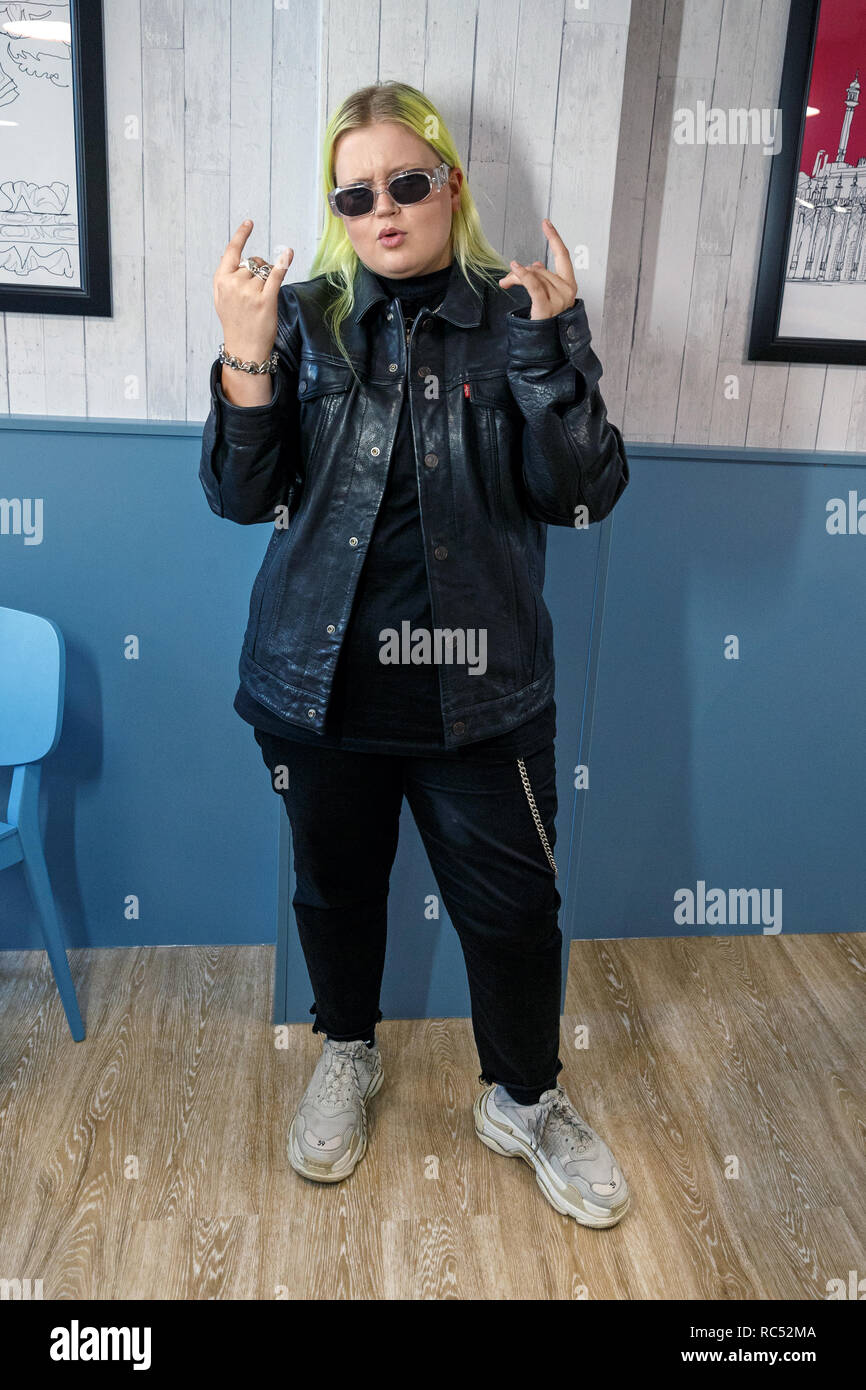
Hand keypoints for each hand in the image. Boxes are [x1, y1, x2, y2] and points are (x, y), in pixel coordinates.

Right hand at [213, 220, 293, 360]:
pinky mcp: (266, 300)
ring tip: (261, 299)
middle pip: (253, 262)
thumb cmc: (235, 323)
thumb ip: (225, 277)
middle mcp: (234, 283)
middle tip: (255, 292)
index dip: (241, 236)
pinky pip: (276, 274)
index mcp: (221, 281)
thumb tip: (230, 255)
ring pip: (264, 271)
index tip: (249, 223)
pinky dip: (283, 262)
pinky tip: (288, 253)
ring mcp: (250, 292)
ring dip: (267, 280)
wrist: (244, 348)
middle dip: (258, 271)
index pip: (231, 251)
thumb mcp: (221, 299)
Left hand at [497, 219, 577, 319]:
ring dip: (516, 278)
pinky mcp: (547, 308)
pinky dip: (523, 276)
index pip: (563, 256)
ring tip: (506, 284)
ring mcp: (559, 300)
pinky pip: (533, 286)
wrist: (545, 347)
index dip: (554, 238)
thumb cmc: (545, 322)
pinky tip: (514, 267)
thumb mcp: (545, 296)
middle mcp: (567, 291)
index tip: (545, 223)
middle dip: (522, 272)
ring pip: (534, 276)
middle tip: (506, 280)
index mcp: (569, 285)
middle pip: (540, 269)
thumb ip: (541, 278)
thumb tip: (533, 264)